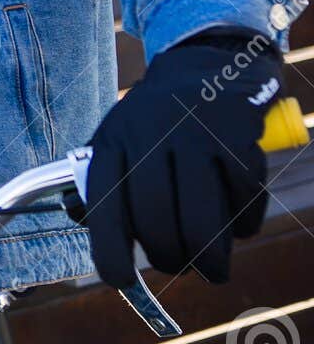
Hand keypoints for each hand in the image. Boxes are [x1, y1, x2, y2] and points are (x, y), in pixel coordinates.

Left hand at [82, 30, 282, 286]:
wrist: (205, 63)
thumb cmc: (156, 119)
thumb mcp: (119, 140)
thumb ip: (106, 185)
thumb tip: (97, 237)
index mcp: (112, 141)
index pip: (102, 203)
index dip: (109, 250)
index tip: (120, 281)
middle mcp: (148, 136)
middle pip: (156, 220)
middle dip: (169, 258)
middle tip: (179, 267)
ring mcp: (193, 134)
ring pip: (202, 220)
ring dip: (209, 258)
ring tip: (211, 268)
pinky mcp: (236, 135)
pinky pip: (243, 199)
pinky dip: (245, 223)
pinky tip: (238, 223)